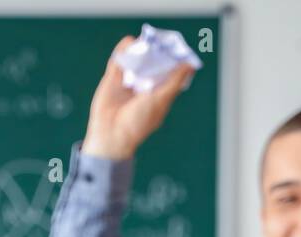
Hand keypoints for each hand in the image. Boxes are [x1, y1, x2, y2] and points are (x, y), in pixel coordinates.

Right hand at [81, 36, 195, 160]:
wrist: (111, 134)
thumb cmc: (139, 122)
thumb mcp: (160, 100)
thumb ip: (174, 82)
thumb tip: (190, 65)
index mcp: (157, 95)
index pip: (167, 74)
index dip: (172, 62)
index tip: (176, 48)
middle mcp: (143, 88)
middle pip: (151, 65)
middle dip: (155, 52)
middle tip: (160, 39)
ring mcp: (127, 84)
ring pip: (135, 62)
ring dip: (140, 50)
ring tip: (147, 38)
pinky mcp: (112, 80)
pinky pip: (118, 62)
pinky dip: (123, 50)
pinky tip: (129, 41)